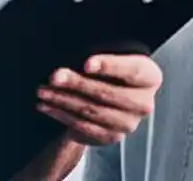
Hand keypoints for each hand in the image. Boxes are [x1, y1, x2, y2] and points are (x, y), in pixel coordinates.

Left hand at [35, 54, 161, 145]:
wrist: (106, 99)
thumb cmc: (106, 70)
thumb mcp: (109, 57)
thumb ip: (98, 58)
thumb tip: (74, 56)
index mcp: (149, 76)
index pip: (133, 70)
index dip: (109, 66)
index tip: (86, 64)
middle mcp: (144, 102)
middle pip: (108, 93)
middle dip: (77, 84)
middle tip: (55, 76)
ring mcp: (129, 123)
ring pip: (92, 110)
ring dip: (63, 100)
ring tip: (43, 90)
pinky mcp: (111, 136)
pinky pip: (83, 125)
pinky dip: (61, 114)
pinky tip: (46, 105)